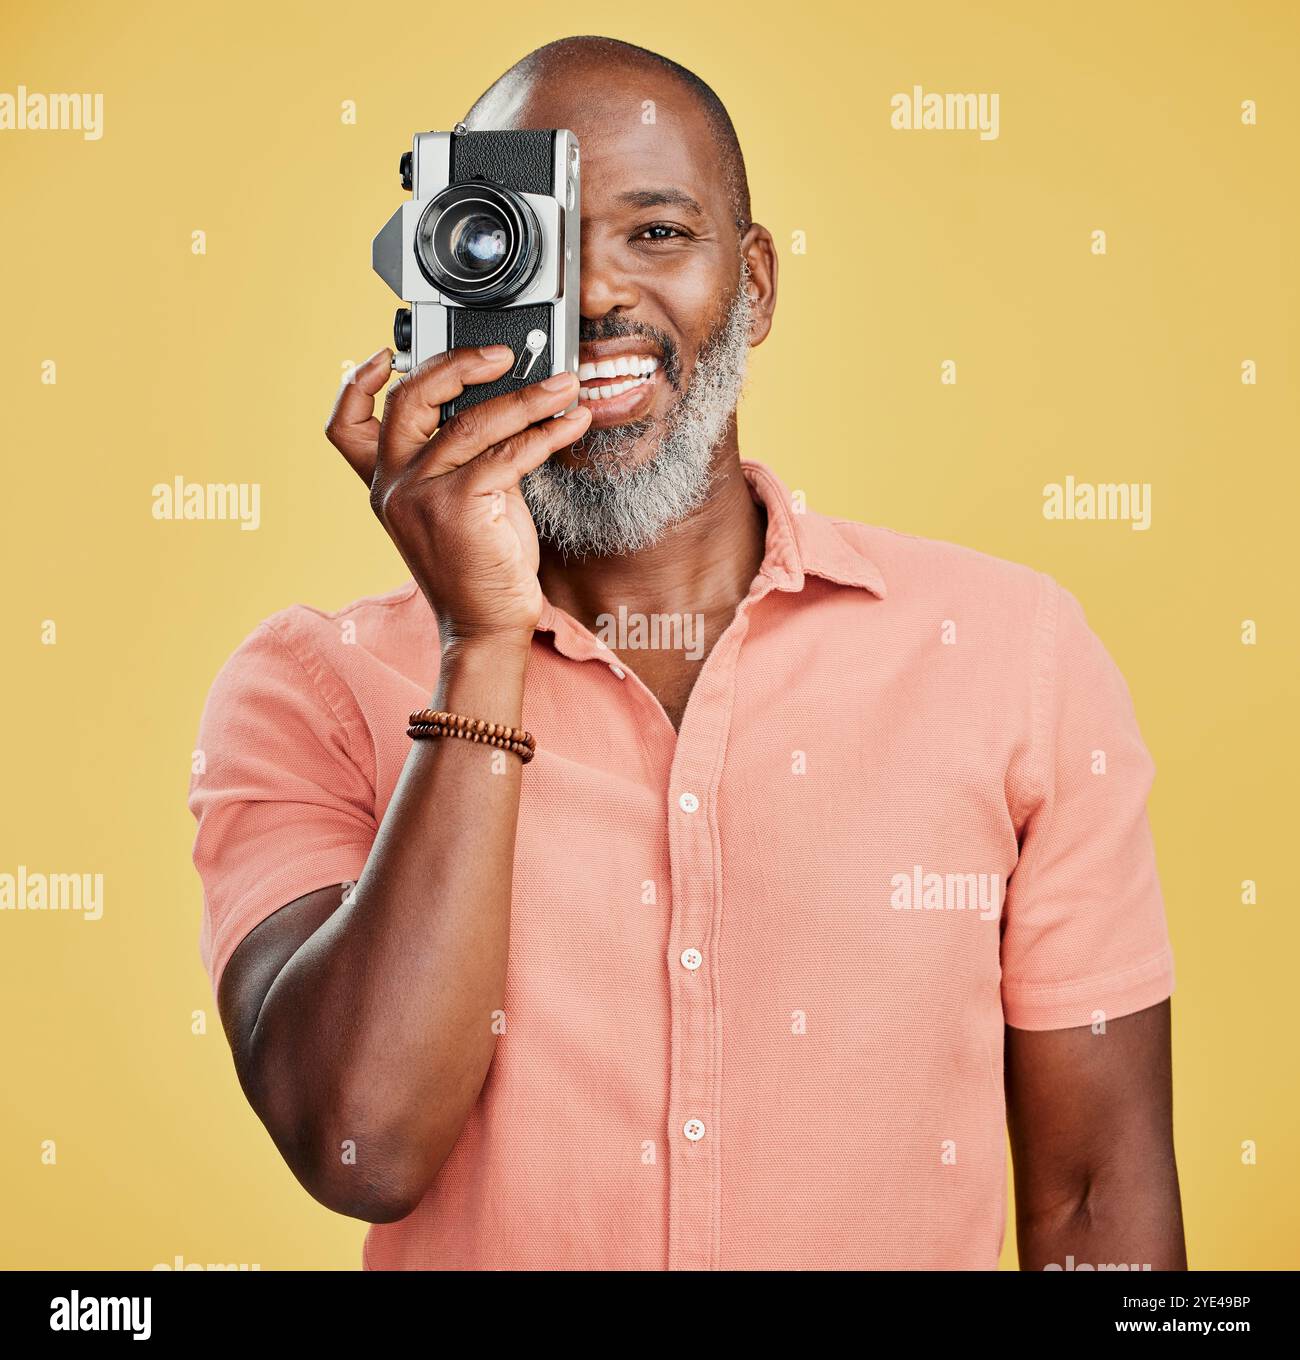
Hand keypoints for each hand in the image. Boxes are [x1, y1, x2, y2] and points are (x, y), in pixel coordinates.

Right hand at [326, 346, 590, 647]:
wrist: (487, 627)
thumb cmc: (479, 568)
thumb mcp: (457, 503)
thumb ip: (463, 457)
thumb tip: (501, 406)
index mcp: (385, 483)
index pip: (346, 424)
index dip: (358, 381)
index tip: (383, 353)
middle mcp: (393, 485)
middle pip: (409, 398)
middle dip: (458, 364)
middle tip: (503, 355)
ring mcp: (421, 494)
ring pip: (472, 421)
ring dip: (528, 397)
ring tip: (563, 386)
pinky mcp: (459, 506)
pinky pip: (507, 454)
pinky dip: (546, 433)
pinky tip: (570, 424)